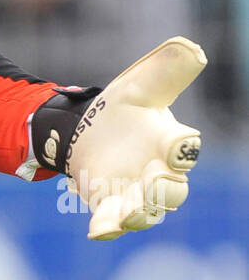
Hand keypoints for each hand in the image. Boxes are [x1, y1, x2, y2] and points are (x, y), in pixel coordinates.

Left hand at [64, 36, 206, 240]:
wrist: (86, 131)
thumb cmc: (123, 111)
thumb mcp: (138, 87)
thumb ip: (166, 71)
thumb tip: (193, 48)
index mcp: (168, 143)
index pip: (185, 149)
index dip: (182, 146)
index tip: (179, 141)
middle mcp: (158, 173)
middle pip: (173, 191)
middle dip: (165, 189)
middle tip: (154, 181)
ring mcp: (135, 194)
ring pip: (147, 212)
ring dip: (139, 214)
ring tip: (126, 214)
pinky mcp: (110, 206)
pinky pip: (113, 222)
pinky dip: (107, 227)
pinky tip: (97, 231)